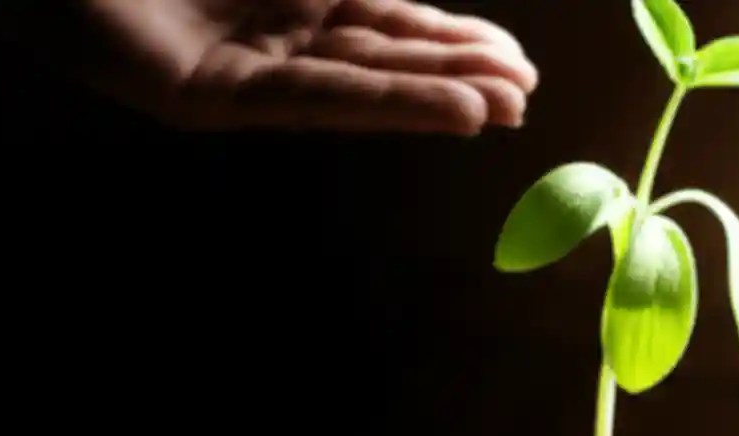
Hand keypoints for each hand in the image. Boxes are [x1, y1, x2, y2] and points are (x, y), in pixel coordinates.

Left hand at [5, 1, 539, 134]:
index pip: (393, 19)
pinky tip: (453, 113)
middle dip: (459, 72)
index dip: (457, 38)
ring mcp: (248, 63)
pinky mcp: (211, 97)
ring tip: (505, 112)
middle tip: (528, 96)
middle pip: (387, 55)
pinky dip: (387, 104)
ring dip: (437, 96)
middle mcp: (281, 27)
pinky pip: (315, 97)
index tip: (520, 60)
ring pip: (364, 81)